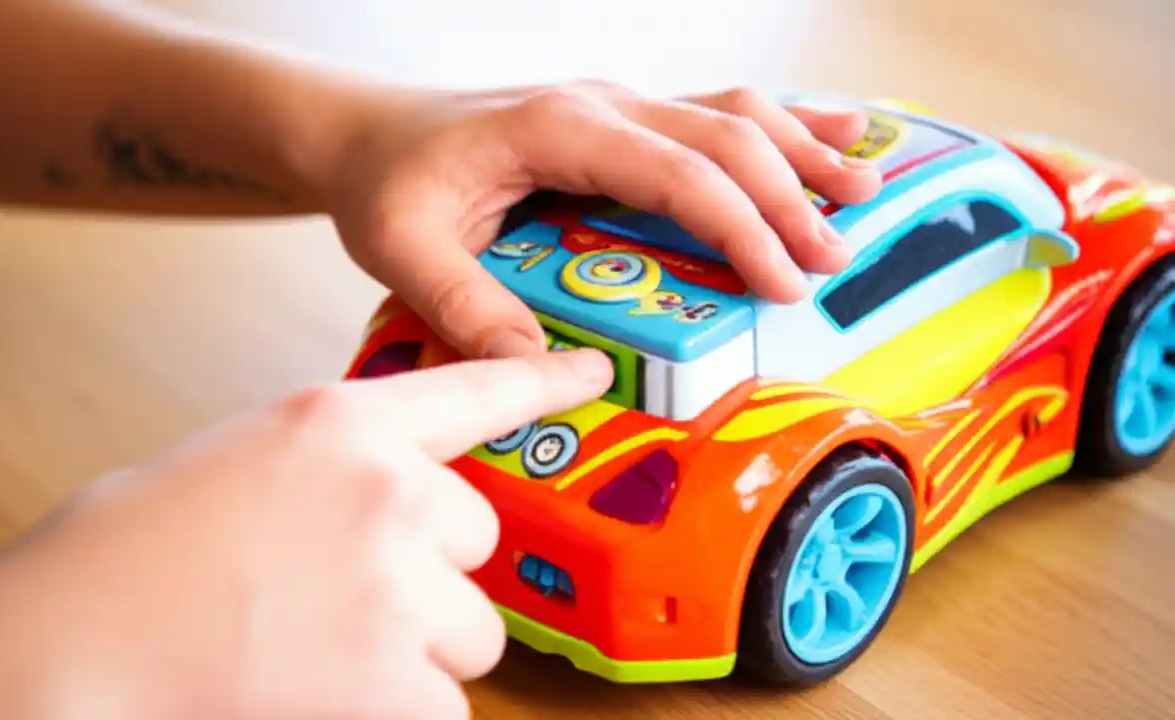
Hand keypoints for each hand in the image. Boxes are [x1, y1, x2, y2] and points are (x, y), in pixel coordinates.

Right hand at [0, 349, 612, 719]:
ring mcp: (401, 587)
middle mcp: (391, 492)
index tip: (591, 371)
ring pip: (469, 633)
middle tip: (336, 596)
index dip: (541, 377)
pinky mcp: (398, 683)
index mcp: (343, 423)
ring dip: (413, 651)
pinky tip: (319, 692)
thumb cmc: (137, 555)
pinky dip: (394, 711)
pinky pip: (443, 707)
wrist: (72, 644)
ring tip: (316, 649)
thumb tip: (405, 505)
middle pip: (477, 541)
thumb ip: (339, 467)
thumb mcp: (247, 463)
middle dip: (427, 575)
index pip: (473, 389)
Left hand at [322, 81, 881, 359]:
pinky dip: (776, 126)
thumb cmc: (388, 181)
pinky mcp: (620, 122)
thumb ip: (466, 307)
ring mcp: (615, 106)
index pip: (677, 173)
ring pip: (731, 112)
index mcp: (558, 130)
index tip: (783, 283)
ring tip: (862, 191)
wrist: (367, 132)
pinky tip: (826, 135)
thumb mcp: (404, 248)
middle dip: (790, 198)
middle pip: (724, 138)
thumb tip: (544, 368)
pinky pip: (711, 114)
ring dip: (800, 150)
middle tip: (835, 261)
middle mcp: (599, 105)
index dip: (740, 226)